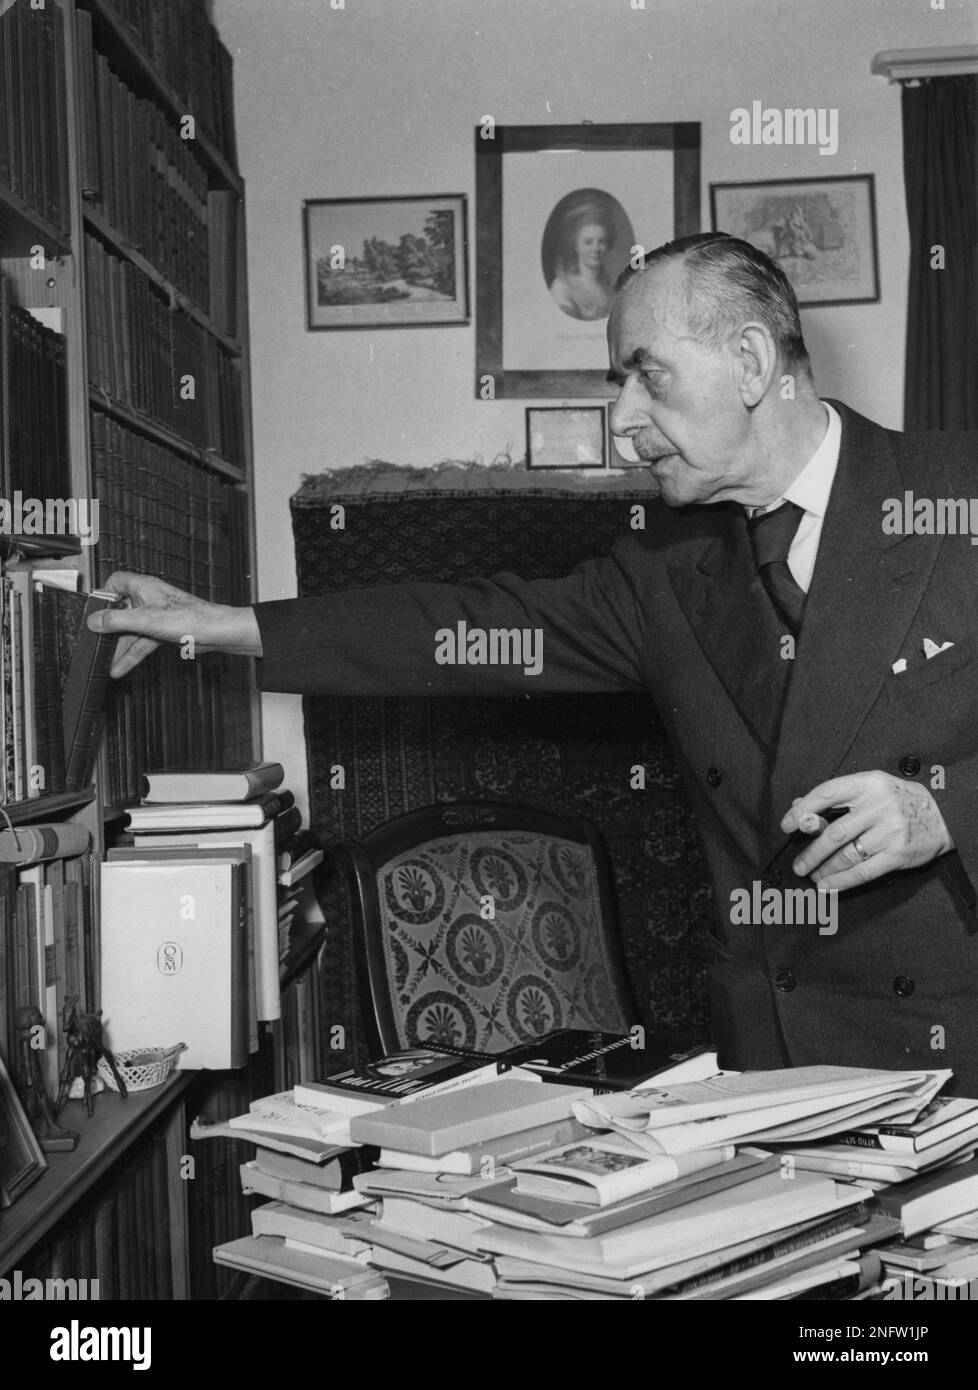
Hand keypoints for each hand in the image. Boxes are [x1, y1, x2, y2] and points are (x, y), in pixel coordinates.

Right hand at [86, 571, 262, 677]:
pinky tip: (121, 667)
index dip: (103, 595)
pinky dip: (131, 654)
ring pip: (130, 630)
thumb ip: (117, 620)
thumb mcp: (146, 620)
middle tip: (94, 641)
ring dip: (118, 647)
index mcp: (143, 587)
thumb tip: (94, 621)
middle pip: (120, 611)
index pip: (115, 583)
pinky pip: (141, 642)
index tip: (93, 612)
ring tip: (104, 662)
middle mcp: (148, 599)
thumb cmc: (190, 618)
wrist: (216, 632)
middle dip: (108, 628)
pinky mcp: (162, 630)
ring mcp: (155, 615)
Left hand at [780, 771, 953, 891]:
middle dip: (811, 852)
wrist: (943, 814)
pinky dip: (841, 882)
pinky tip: (827, 887)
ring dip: (824, 869)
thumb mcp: (870, 787)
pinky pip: (863, 872)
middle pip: (834, 832)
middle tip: (798, 865)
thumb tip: (798, 807)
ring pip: (847, 855)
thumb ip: (836, 797)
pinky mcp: (897, 854)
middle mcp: (878, 806)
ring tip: (813, 876)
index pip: (826, 794)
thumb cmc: (898, 799)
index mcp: (867, 784)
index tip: (787, 825)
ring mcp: (889, 831)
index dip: (802, 811)